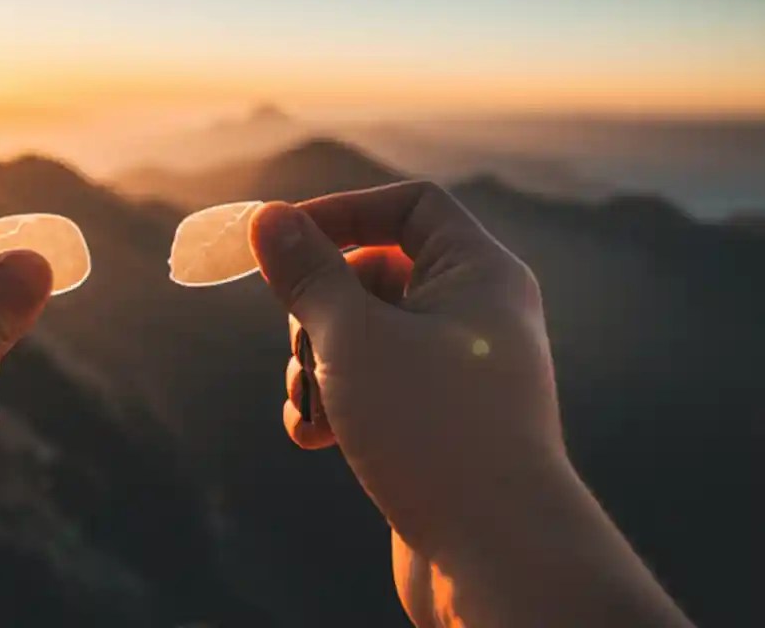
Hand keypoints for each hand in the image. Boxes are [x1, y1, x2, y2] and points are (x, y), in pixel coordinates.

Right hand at [251, 181, 558, 552]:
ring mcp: (456, 374)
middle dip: (318, 311)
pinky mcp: (436, 425)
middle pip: (373, 275)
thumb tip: (268, 219)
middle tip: (305, 345)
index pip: (409, 207)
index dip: (342, 211)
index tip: (281, 239)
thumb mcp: (352, 338)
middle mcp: (476, 317)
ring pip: (363, 338)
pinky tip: (317, 437)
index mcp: (479, 275)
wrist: (496, 556)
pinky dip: (336, 404)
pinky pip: (373, 389)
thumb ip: (305, 274)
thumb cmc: (433, 430)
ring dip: (317, 365)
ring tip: (313, 406)